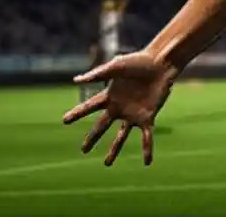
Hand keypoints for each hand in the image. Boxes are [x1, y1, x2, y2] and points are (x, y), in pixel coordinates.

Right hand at [62, 50, 176, 165]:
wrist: (160, 64)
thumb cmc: (138, 62)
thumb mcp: (116, 67)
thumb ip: (97, 75)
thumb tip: (75, 80)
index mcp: (110, 95)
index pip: (89, 107)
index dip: (77, 113)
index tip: (65, 120)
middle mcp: (119, 107)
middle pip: (102, 126)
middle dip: (92, 138)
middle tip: (84, 150)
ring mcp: (133, 114)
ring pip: (121, 136)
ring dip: (114, 150)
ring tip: (107, 163)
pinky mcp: (148, 117)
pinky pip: (146, 137)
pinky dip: (147, 149)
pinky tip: (147, 162)